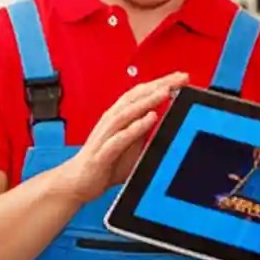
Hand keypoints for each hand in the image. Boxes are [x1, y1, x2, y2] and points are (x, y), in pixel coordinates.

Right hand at [57, 71, 188, 202]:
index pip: (141, 93)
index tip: (182, 77)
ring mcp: (106, 135)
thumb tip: (169, 121)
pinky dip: (136, 127)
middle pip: (136, 96)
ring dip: (147, 100)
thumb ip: (146, 131)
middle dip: (159, 85)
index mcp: (119, 116)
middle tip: (181, 78)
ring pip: (128, 112)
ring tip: (166, 91)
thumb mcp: (133, 144)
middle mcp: (111, 120)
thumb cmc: (105, 162)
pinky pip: (120, 138)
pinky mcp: (102, 153)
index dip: (161, 82)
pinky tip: (150, 118)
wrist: (77, 182)